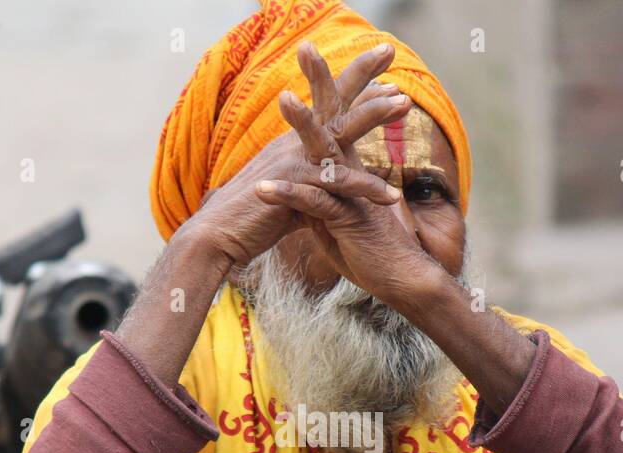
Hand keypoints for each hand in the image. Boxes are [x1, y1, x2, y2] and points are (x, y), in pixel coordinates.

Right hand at [186, 43, 411, 271]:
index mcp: (294, 143)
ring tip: (404, 102)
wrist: (218, 235)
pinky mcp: (294, 184)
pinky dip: (364, 188)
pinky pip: (335, 183)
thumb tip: (326, 197)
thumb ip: (309, 190)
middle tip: (388, 48)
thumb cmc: (251, 218)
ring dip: (371, 114)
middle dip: (360, 73)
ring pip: (337, 130)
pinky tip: (391, 196)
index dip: (353, 90)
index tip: (384, 79)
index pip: (327, 109)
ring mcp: (294, 160)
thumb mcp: (287, 197)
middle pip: (331, 100)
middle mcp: (294, 143)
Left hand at [254, 43, 443, 312]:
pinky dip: (287, 195)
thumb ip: (320, 202)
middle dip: (321, 82)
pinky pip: (314, 202)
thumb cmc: (370, 253)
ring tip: (283, 98)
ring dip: (303, 126)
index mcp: (348, 169)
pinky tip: (263, 188)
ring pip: (324, 153)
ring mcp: (350, 193)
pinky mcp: (347, 219)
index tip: (310, 54)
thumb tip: (304, 192)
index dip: (323, 88)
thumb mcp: (338, 223)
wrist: (401, 280)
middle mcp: (351, 173)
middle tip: (307, 47)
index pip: (333, 120)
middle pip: (334, 119)